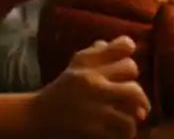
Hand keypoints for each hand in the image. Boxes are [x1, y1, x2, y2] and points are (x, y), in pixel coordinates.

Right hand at [30, 37, 150, 138]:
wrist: (38, 117)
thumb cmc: (61, 92)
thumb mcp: (75, 68)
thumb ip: (98, 55)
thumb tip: (126, 44)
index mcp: (85, 62)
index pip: (120, 45)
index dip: (127, 50)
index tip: (125, 62)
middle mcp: (91, 79)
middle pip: (131, 69)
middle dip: (133, 82)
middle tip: (132, 99)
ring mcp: (94, 104)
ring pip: (134, 97)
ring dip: (135, 110)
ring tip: (132, 117)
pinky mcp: (94, 128)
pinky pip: (125, 126)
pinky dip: (127, 131)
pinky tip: (120, 132)